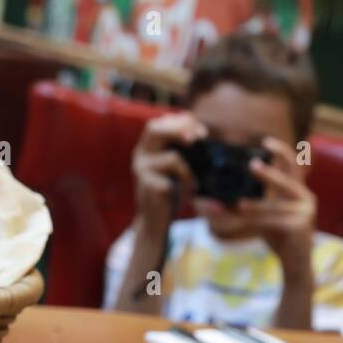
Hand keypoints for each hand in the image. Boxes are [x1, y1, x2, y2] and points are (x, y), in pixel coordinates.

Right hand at [131, 112, 205, 235]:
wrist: (154, 221)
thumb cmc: (168, 191)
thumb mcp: (174, 167)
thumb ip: (181, 150)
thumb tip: (202, 135)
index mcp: (146, 147)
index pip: (158, 123)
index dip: (179, 122)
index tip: (201, 131)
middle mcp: (140, 155)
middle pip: (155, 129)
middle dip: (180, 130)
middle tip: (199, 138)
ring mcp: (141, 171)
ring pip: (173, 158)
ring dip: (190, 171)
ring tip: (194, 184)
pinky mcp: (148, 187)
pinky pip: (174, 181)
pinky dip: (186, 187)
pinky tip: (187, 196)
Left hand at [238, 136, 316, 274]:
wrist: (295, 264)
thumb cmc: (280, 237)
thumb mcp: (267, 215)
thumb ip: (257, 202)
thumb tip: (225, 196)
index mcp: (298, 191)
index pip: (293, 164)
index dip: (281, 151)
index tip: (265, 141)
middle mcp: (306, 197)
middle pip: (286, 180)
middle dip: (268, 174)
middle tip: (251, 166)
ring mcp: (305, 211)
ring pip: (274, 205)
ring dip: (255, 206)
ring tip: (238, 205)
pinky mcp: (300, 226)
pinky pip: (273, 219)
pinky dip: (257, 218)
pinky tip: (243, 216)